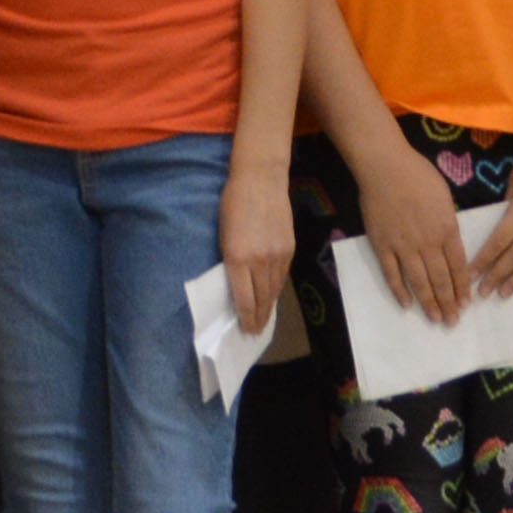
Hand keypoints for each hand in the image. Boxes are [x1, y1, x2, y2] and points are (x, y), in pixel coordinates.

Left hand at [219, 166, 296, 339]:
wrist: (261, 180)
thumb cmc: (232, 204)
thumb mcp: (223, 236)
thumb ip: (230, 262)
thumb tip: (236, 285)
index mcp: (237, 258)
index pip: (244, 299)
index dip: (246, 318)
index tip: (245, 331)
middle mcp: (259, 261)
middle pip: (261, 299)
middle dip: (258, 318)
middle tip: (255, 332)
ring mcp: (277, 255)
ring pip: (274, 290)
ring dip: (269, 307)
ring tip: (264, 321)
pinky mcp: (289, 248)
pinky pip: (282, 276)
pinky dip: (277, 290)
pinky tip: (273, 297)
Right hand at [353, 151, 472, 323]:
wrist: (385, 166)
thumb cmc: (419, 175)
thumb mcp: (445, 198)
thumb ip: (449, 224)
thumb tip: (451, 243)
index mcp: (447, 229)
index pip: (458, 267)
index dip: (462, 288)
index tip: (466, 305)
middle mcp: (427, 243)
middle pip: (441, 279)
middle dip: (449, 303)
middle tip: (453, 322)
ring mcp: (403, 246)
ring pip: (419, 281)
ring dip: (428, 303)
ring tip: (435, 319)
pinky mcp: (382, 244)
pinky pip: (391, 273)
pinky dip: (399, 290)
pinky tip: (406, 304)